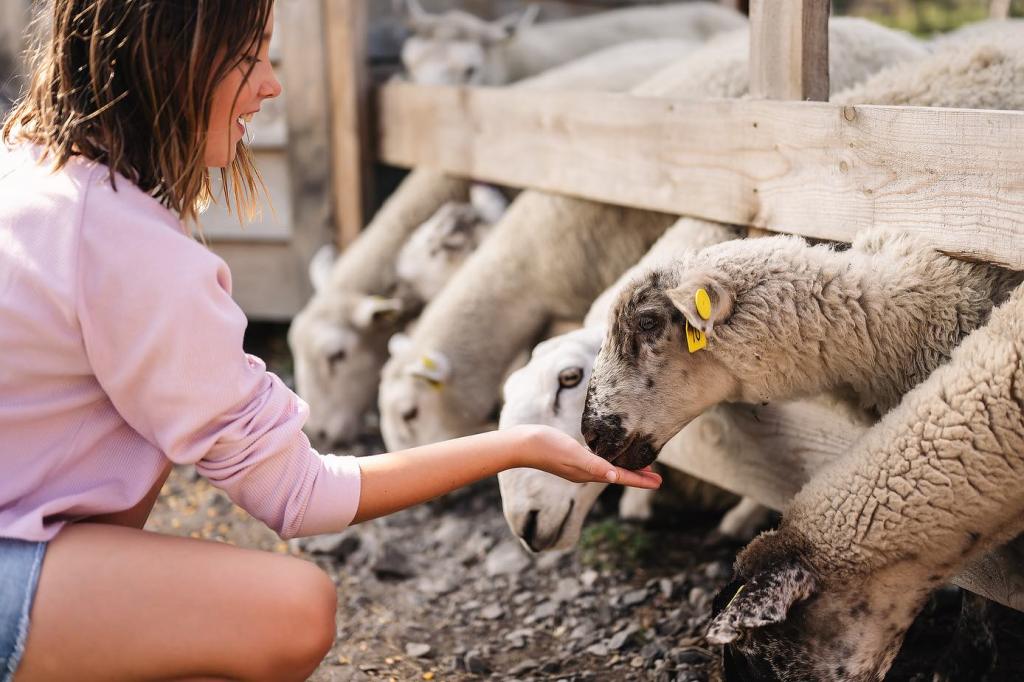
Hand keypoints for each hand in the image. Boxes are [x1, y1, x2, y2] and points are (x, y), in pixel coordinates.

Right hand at [510, 425, 662, 488]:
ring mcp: (577, 465)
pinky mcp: (571, 456)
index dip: (640, 480)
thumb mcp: (572, 453)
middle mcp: (585, 472)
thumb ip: (593, 464)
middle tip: (656, 476)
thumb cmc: (546, 446)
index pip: (620, 478)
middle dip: (636, 476)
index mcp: (588, 472)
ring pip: (608, 469)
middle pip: (617, 475)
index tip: (659, 482)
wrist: (521, 444)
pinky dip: (609, 460)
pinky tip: (609, 454)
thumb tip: (614, 475)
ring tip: (639, 466)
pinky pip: (597, 461)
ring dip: (624, 469)